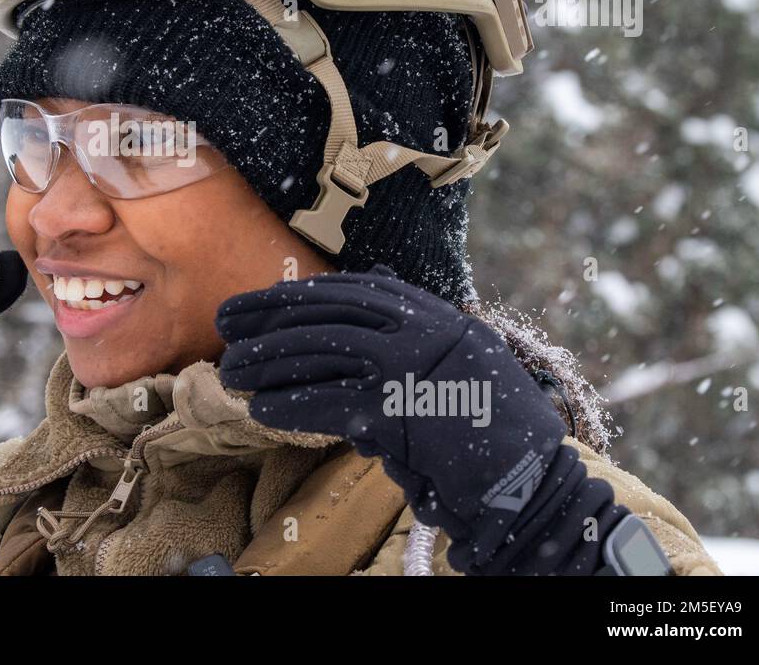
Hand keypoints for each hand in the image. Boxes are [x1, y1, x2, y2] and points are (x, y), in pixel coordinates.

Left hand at [217, 266, 624, 573]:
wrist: (533, 483)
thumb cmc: (493, 429)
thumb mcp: (462, 358)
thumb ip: (416, 325)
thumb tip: (373, 275)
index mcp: (437, 315)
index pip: (355, 288)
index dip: (300, 293)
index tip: (260, 301)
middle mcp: (424, 328)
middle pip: (327, 309)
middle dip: (268, 314)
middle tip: (225, 322)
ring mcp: (410, 365)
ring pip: (318, 348)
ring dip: (267, 360)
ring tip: (232, 372)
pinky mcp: (397, 409)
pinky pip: (326, 401)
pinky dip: (289, 404)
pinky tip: (261, 409)